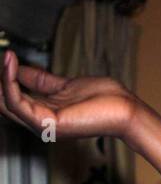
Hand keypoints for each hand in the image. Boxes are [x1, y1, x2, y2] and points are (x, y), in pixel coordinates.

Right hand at [0, 48, 138, 139]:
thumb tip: (16, 68)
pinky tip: (10, 62)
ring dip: (0, 78)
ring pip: (5, 103)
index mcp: (44, 115)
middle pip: (3, 104)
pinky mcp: (48, 124)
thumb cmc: (105, 99)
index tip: (2, 59)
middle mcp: (40, 123)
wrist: (125, 108)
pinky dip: (9, 81)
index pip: (10, 99)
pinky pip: (16, 102)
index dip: (2, 80)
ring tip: (3, 58)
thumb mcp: (63, 84)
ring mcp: (43, 126)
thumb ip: (39, 79)